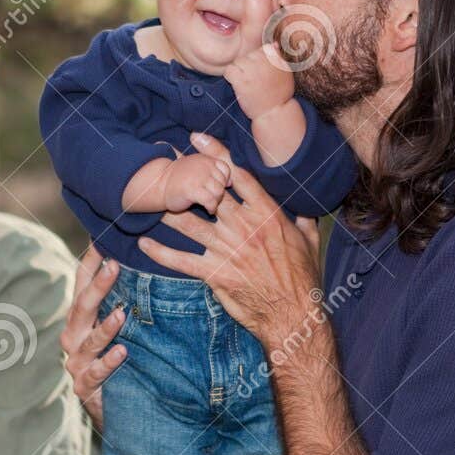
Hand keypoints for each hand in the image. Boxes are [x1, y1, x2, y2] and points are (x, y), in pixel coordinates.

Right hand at [58, 248, 126, 428]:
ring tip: (121, 314)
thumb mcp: (114, 327)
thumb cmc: (115, 358)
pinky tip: (123, 353)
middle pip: (82, 307)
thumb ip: (119, 300)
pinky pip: (96, 372)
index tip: (102, 241)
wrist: (111, 406)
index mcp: (79, 319)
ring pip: (88, 341)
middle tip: (114, 265)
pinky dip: (109, 362)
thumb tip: (136, 261)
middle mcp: (72, 337)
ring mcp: (76, 362)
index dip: (90, 264)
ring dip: (105, 326)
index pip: (80, 285)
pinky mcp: (84, 386)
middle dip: (98, 286)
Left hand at [138, 133, 322, 349]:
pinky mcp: (214, 273)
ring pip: (188, 222)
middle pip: (207, 192)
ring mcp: (226, 250)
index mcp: (267, 213)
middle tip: (165, 160)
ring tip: (147, 196)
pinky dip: (160, 252)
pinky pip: (181, 260)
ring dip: (167, 209)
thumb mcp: (310, 241)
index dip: (216, 154)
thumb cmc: (305, 278)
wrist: (294, 314)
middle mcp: (243, 227)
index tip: (198, 139)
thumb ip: (303, 217)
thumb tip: (304, 204)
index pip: (238, 175)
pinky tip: (144, 244)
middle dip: (185, 175)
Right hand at [160, 152, 230, 214]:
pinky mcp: (192, 189)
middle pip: (222, 182)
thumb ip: (213, 172)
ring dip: (216, 201)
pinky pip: (210, 201)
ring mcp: (198, 176)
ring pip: (218, 192)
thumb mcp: (196, 169)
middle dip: (219, 192)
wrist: (157, 185)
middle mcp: (203, 165)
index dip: (224, 180)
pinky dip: (211, 207)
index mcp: (204, 159)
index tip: (215, 188)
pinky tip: (208, 210)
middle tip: (211, 199)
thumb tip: (230, 182)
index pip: (226, 169)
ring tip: (210, 204)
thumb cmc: (178, 180)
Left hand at [223, 42, 294, 119]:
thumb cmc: (280, 95)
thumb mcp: (285, 73)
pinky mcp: (241, 80)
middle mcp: (263, 61)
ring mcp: (251, 70)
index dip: (259, 62)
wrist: (275, 113)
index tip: (263, 75)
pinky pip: (229, 71)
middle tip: (256, 82)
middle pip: (247, 56)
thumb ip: (278, 58)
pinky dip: (230, 78)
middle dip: (249, 67)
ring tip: (249, 85)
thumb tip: (274, 44)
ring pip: (237, 63)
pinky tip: (239, 86)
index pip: (261, 50)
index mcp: (275, 58)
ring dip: (240, 73)